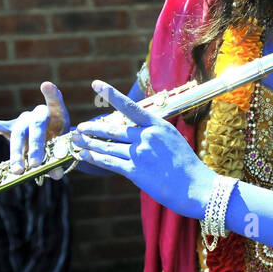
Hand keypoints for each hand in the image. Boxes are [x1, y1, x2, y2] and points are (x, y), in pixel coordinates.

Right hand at [0, 81, 70, 177]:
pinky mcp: (11, 127)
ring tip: (18, 170)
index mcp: (56, 114)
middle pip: (35, 126)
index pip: (55, 103)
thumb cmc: (60, 141)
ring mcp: (23, 119)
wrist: (51, 138)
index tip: (46, 85)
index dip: (51, 94)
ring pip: (18, 133)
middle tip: (35, 163)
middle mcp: (38, 113)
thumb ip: (60, 159)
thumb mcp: (64, 148)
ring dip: (17, 153)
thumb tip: (56, 175)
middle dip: (35, 146)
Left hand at [70, 81, 214, 217]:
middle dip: (94, 128)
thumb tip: (134, 133)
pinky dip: (94, 157)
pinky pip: (109, 162)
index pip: (130, 107)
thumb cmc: (187, 166)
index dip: (111, 94)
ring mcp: (141, 153)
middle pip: (114, 129)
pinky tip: (83, 155)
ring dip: (89, 143)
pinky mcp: (136, 171)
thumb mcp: (174, 140)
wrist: (197, 187)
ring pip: (108, 145)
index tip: (96, 84)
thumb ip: (154, 134)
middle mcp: (147, 136)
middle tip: (80, 127)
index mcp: (158, 125)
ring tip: (75, 140)